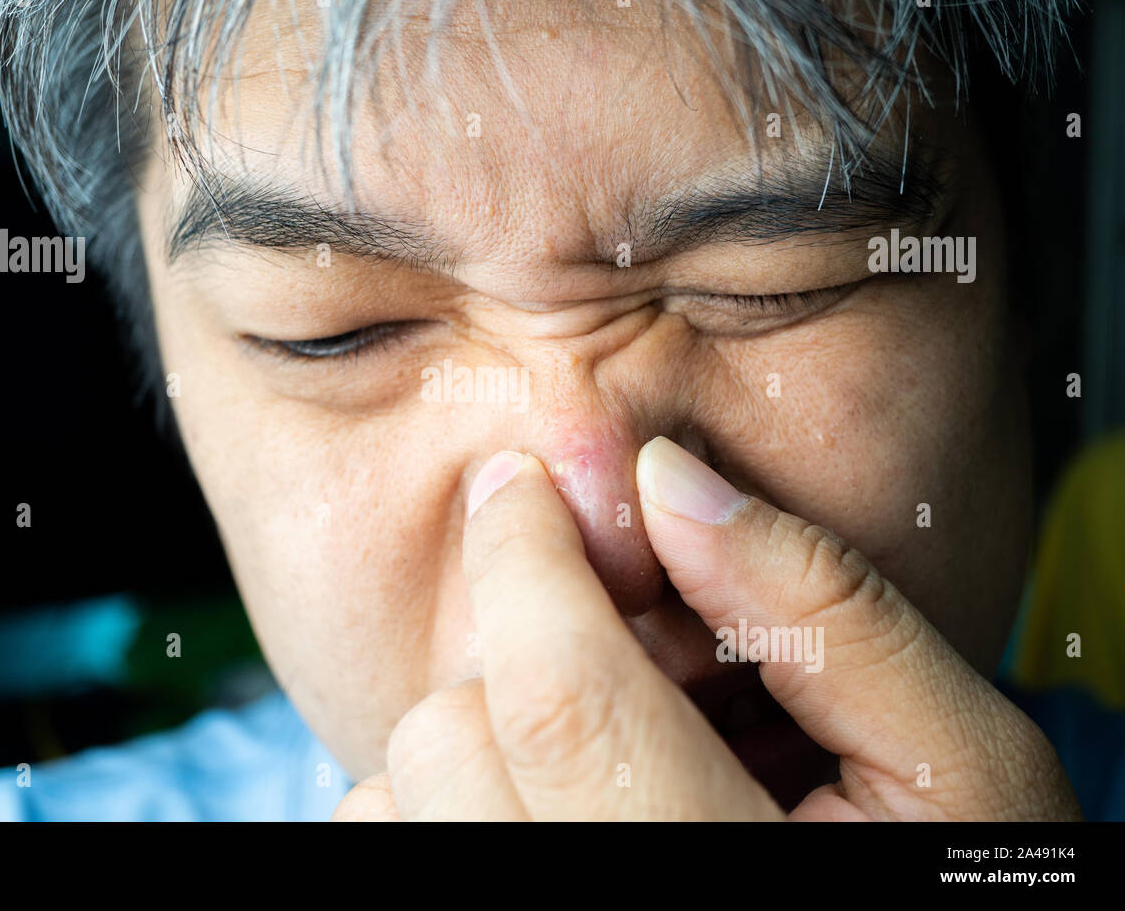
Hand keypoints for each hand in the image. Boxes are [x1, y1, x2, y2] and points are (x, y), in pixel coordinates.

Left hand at [334, 438, 1080, 819]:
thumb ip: (826, 611)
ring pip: (408, 789)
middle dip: (521, 653)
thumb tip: (672, 483)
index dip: (527, 555)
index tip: (526, 487)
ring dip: (480, 727)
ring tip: (600, 743)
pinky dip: (450, 794)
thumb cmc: (959, 889)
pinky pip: (395, 836)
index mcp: (717, 867)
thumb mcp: (959, 763)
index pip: (560, 692)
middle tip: (619, 654)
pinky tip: (558, 797)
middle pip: (460, 738)